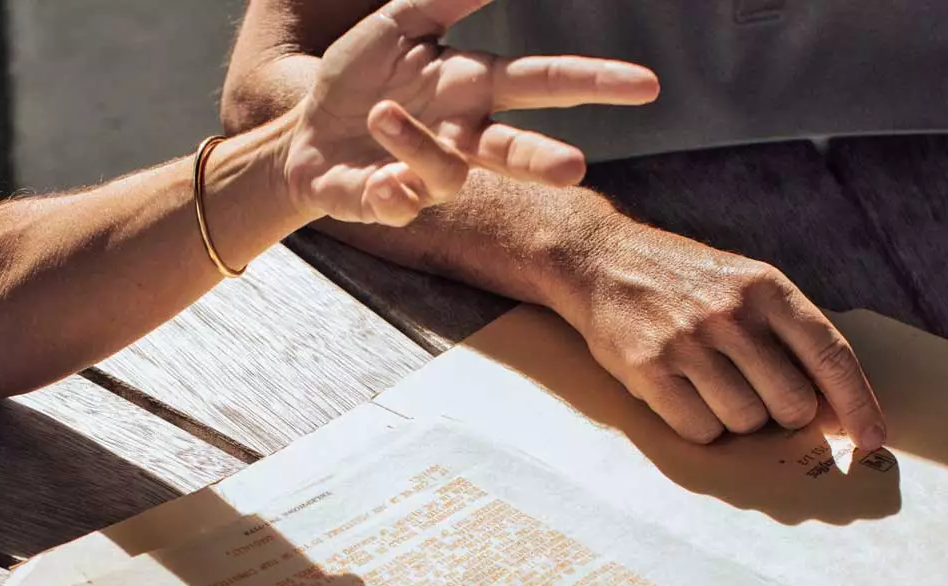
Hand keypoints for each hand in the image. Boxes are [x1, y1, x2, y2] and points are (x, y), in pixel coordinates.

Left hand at [279, 0, 657, 225]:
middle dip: (543, 160)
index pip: (542, 82)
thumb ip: (442, 0)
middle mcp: (460, 136)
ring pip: (448, 171)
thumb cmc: (356, 81)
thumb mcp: (394, 24)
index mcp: (471, 88)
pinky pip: (401, 202)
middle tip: (574, 169)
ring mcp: (428, 175)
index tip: (645, 84)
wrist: (302, 135)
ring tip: (380, 114)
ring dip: (415, 143)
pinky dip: (388, 188)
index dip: (593, 82)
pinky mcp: (391, 204)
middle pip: (515, 150)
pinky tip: (377, 179)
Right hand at [547, 221, 886, 449]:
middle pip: (791, 404)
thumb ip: (787, 333)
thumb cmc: (683, 281)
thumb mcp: (744, 284)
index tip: (872, 440)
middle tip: (757, 393)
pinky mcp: (651, 369)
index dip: (856, 404)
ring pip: (745, 422)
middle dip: (782, 414)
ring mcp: (690, 342)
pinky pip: (700, 430)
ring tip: (709, 384)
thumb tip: (832, 403)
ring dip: (735, 418)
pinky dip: (699, 425)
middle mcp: (732, 314)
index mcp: (768, 289)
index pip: (830, 356)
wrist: (600, 260)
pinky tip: (683, 394)